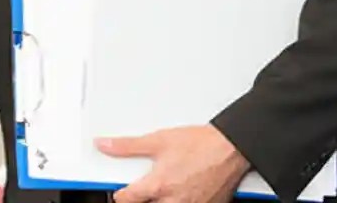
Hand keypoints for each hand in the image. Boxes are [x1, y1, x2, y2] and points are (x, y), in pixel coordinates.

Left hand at [96, 124, 249, 202]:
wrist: (231, 148)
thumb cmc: (200, 144)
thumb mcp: (158, 140)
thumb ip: (127, 146)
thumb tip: (105, 145)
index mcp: (158, 185)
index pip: (126, 200)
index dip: (121, 195)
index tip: (122, 192)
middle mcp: (174, 201)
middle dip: (142, 200)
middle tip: (145, 192)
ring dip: (162, 202)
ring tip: (164, 192)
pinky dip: (182, 202)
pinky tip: (183, 194)